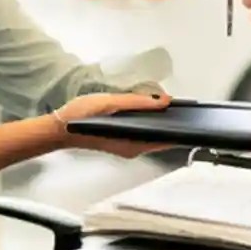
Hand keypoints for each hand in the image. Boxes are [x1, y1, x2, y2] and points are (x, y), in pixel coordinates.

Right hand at [57, 91, 173, 158]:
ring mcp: (128, 145)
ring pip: (152, 134)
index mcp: (133, 144)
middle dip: (172, 122)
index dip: (180, 129)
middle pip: (161, 137)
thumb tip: (163, 101)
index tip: (191, 117)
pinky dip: (149, 122)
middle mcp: (133, 148)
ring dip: (160, 121)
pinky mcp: (122, 140)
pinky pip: (142, 132)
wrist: (59, 127)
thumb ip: (138, 102)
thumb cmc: (81, 117)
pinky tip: (149, 110)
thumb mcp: (111, 103)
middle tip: (181, 107)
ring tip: (169, 105)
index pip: (166, 140)